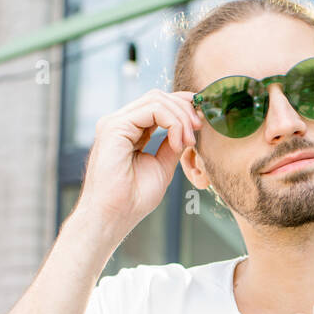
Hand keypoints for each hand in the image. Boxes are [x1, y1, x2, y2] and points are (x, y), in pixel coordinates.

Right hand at [68, 89, 203, 245]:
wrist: (114, 217)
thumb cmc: (133, 200)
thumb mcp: (162, 166)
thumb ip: (171, 145)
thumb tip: (187, 130)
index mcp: (128, 131)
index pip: (156, 105)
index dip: (182, 106)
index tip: (200, 122)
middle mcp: (119, 123)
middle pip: (158, 97)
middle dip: (185, 110)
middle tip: (198, 130)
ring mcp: (115, 123)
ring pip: (157, 100)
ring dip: (181, 117)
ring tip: (189, 142)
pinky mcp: (114, 127)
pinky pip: (152, 109)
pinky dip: (173, 123)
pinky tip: (178, 143)